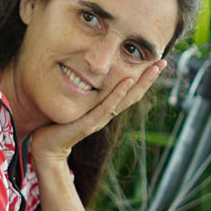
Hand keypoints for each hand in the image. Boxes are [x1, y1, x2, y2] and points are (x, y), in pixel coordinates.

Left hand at [28, 58, 164, 162]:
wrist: (46, 149)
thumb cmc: (57, 126)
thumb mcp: (75, 105)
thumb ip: (82, 93)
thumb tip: (84, 73)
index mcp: (105, 110)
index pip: (129, 92)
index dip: (143, 79)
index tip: (155, 62)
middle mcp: (106, 115)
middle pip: (134, 95)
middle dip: (149, 78)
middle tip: (164, 62)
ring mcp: (99, 119)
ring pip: (126, 99)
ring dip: (141, 82)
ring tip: (154, 68)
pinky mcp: (88, 124)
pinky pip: (106, 107)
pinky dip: (117, 94)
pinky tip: (127, 80)